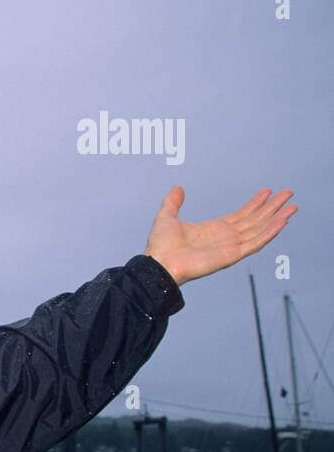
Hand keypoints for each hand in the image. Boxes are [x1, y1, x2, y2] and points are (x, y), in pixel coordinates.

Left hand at [144, 185, 295, 286]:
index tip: (268, 192)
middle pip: (255, 220)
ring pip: (259, 230)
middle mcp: (225, 239)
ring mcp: (230, 247)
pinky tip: (281, 222)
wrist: (159, 263)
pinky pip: (255, 243)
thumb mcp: (167, 216)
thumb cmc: (160, 246)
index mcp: (213, 230)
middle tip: (288, 194)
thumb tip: (177, 188)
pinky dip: (269, 233)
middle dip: (272, 207)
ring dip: (277, 218)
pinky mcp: (231, 256)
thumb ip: (173, 202)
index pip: (241, 215)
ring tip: (292, 206)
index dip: (255, 203)